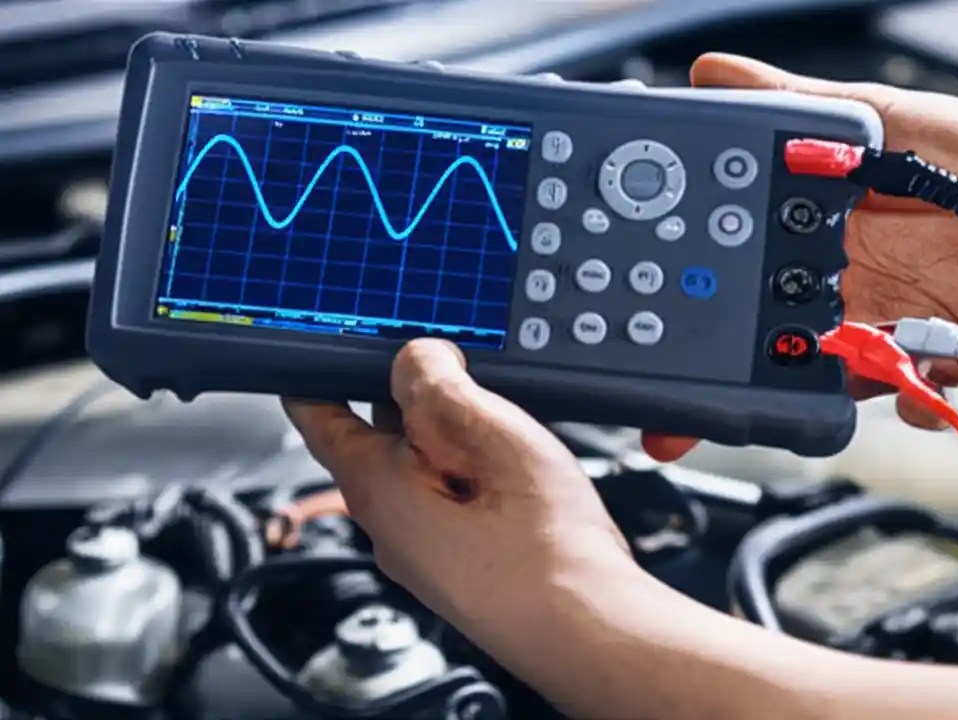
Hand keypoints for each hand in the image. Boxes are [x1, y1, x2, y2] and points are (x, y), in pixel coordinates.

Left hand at [282, 340, 630, 637]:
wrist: (590, 625)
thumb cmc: (540, 546)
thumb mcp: (484, 430)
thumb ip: (434, 380)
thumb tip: (416, 357)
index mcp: (372, 485)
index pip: (316, 414)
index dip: (317, 370)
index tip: (326, 343)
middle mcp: (388, 523)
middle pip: (379, 434)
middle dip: (412, 397)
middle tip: (460, 367)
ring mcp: (426, 548)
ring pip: (425, 466)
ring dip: (454, 437)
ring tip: (504, 426)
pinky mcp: (463, 563)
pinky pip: (455, 498)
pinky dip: (476, 472)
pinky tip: (517, 472)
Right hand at [644, 53, 957, 459]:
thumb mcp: (884, 117)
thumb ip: (800, 104)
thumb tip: (715, 73)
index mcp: (818, 235)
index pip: (745, 271)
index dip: (706, 294)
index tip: (670, 311)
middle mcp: (844, 289)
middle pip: (771, 341)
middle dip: (735, 375)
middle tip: (705, 393)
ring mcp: (887, 329)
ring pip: (826, 379)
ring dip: (817, 389)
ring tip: (831, 368)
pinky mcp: (936, 361)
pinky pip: (906, 400)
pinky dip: (910, 400)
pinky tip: (920, 379)